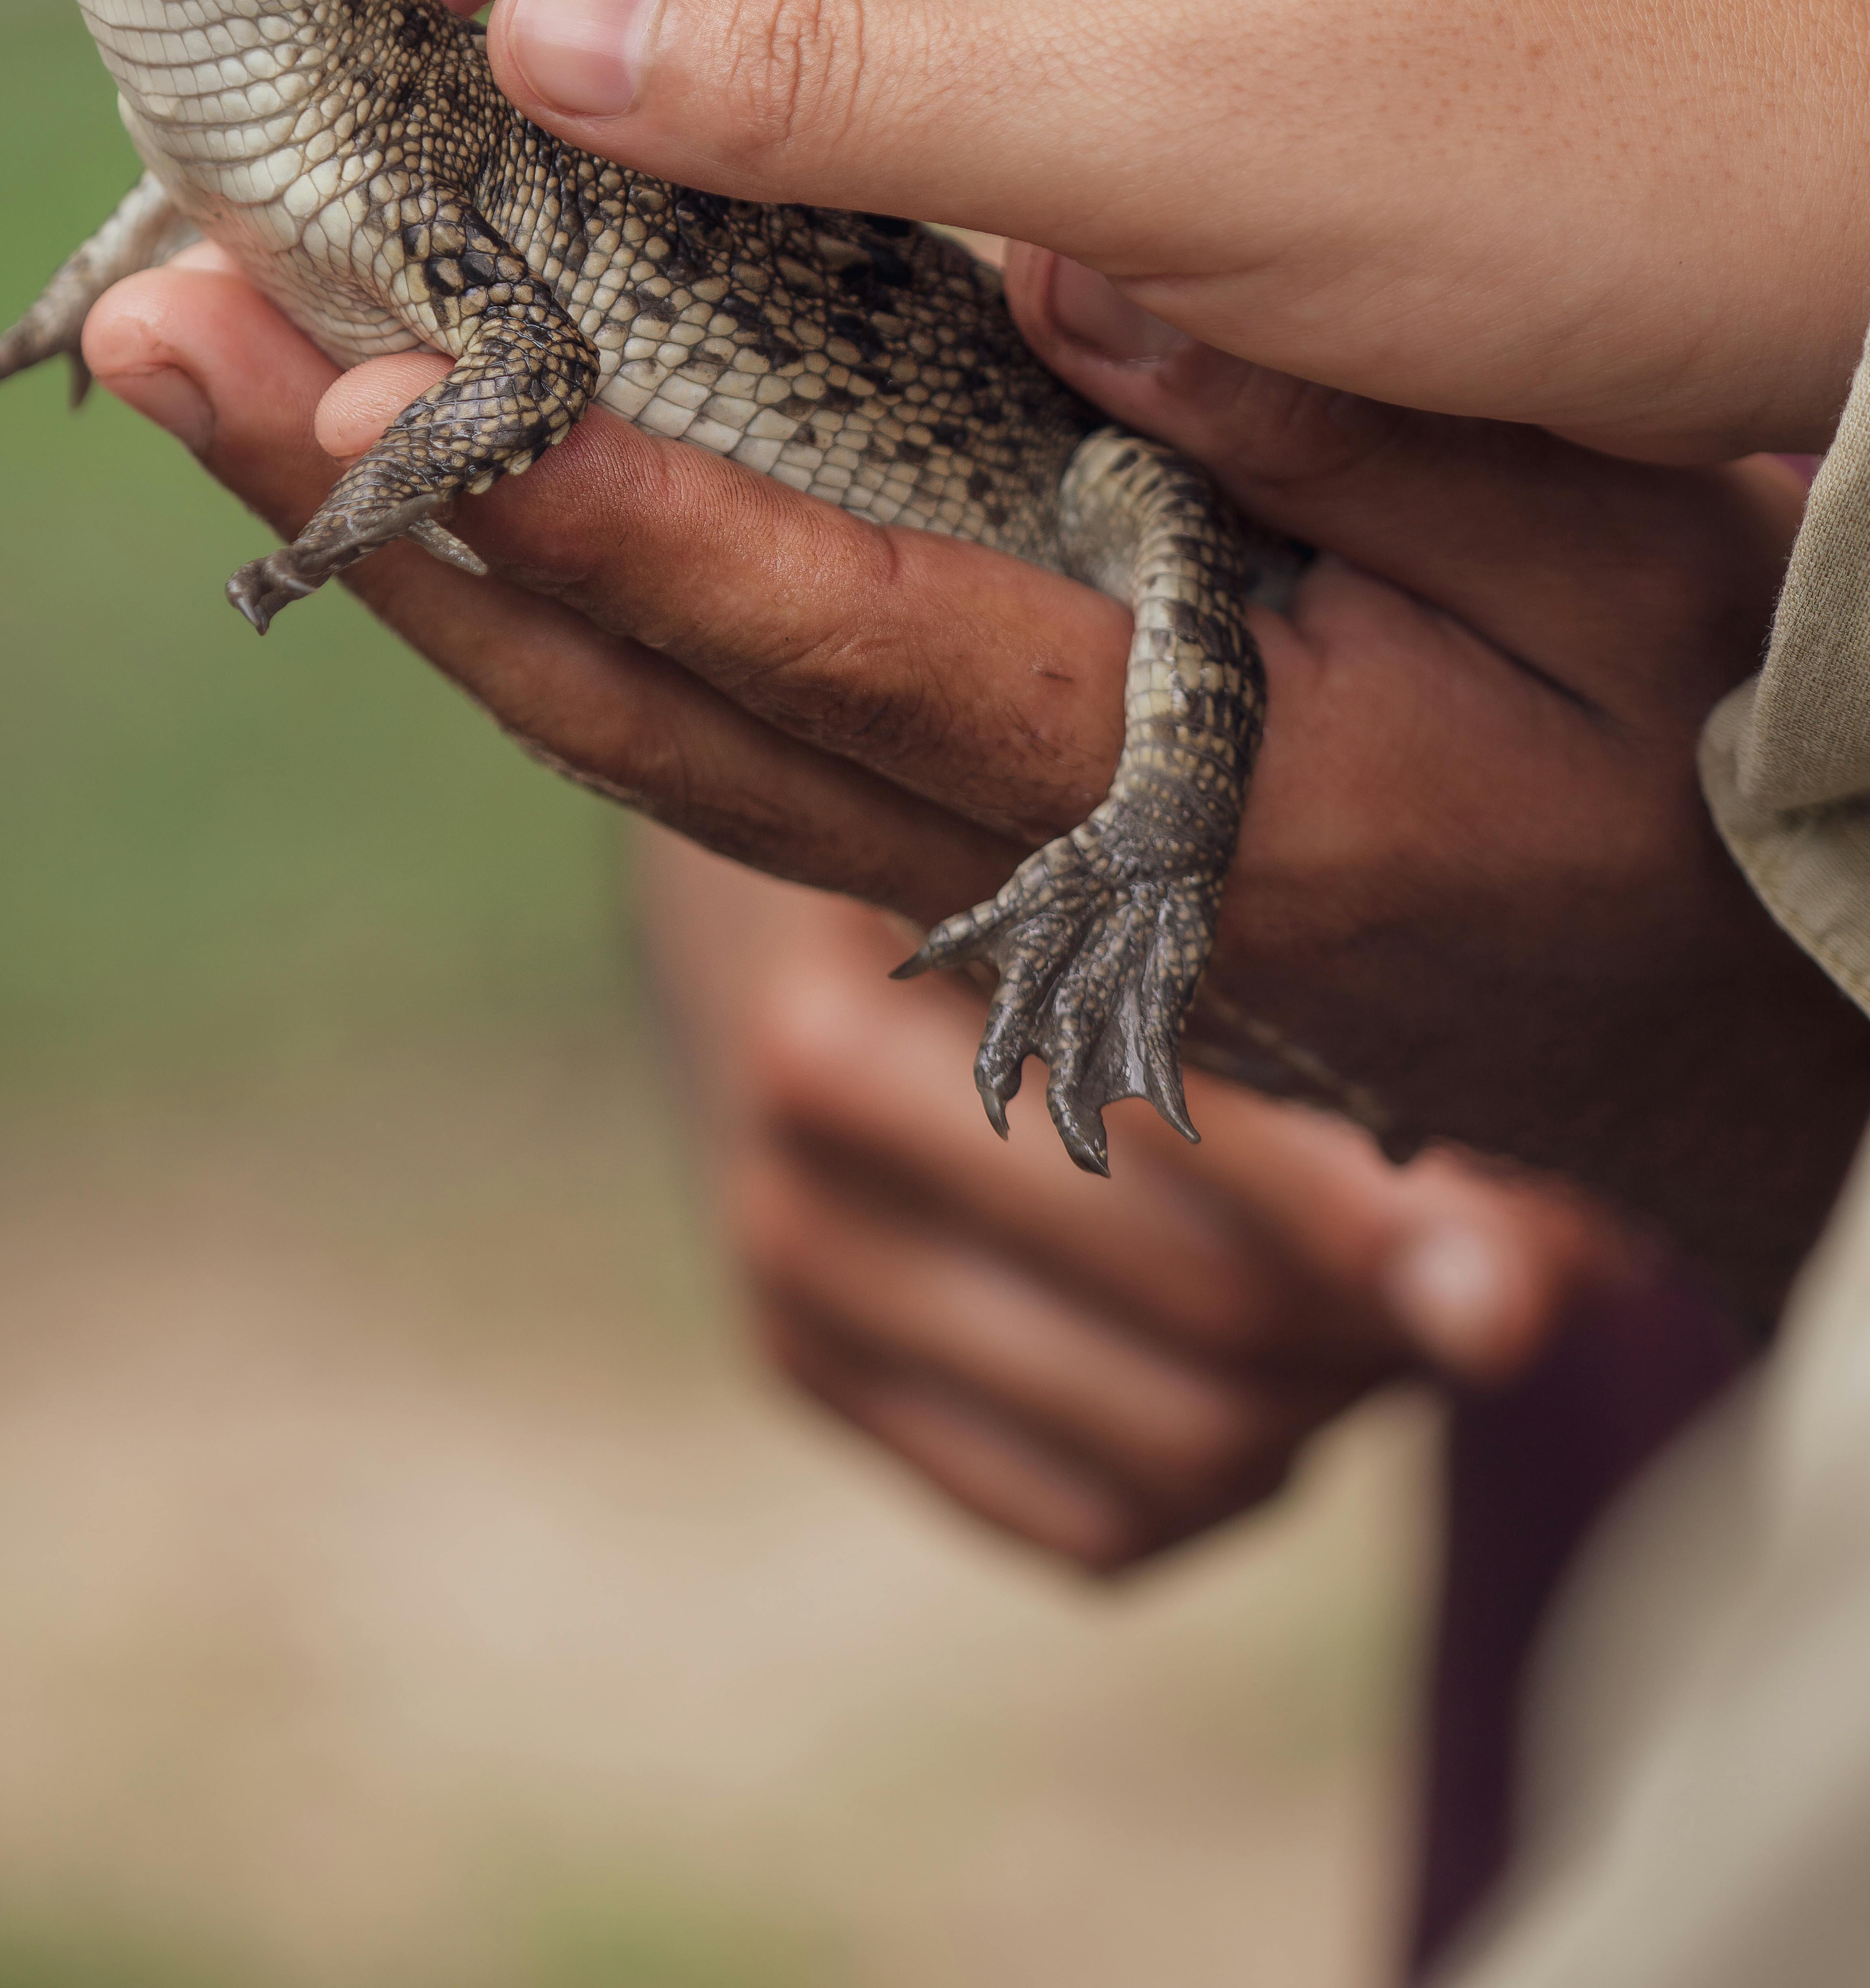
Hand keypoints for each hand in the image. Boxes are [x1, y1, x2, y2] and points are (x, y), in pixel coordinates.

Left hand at [79, 255, 1869, 1322]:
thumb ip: (1359, 442)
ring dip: (401, 549)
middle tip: (171, 329)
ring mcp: (935, 866)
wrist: (1641, 1007)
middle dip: (392, 514)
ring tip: (206, 362)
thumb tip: (1099, 296)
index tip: (383, 389)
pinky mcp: (922, 832)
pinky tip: (401, 467)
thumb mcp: (1605, 577)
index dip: (599, 516)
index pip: (833, 634)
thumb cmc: (1651, 772)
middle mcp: (995, 849)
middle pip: (634, 694)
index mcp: (1164, 776)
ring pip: (614, 722)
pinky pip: (679, 724)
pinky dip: (522, 598)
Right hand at [635, 837, 1615, 1574]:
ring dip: (1330, 1401)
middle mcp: (808, 1114)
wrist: (818, 841)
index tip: (1557, 1263)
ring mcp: (796, 1255)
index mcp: (893, 956)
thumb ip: (1350, 1024)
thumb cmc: (1049, 828)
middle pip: (1208, 1309)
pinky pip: (1097, 1524)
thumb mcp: (1164, 861)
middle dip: (1385, 1315)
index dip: (1387, 1218)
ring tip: (1391, 1309)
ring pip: (1173, 1448)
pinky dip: (1230, 1477)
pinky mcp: (812, 1365)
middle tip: (1497, 1267)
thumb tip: (1548, 1303)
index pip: (1188, 1138)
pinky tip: (1272, 1373)